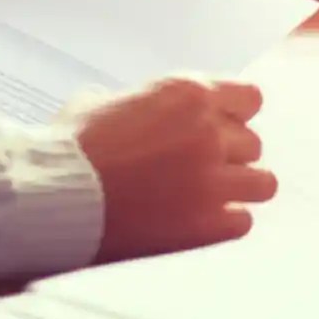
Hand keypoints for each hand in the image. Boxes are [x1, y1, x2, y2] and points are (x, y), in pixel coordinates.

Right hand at [63, 76, 275, 262]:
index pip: (250, 99)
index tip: (218, 128)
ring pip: (263, 183)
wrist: (55, 198)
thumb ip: (137, 101)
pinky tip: (198, 222)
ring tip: (208, 197)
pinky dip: (225, 222)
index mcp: (186, 93)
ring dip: (238, 188)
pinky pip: (243, 221)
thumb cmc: (67, 148)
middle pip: (252, 143)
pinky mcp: (207, 224)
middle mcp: (209, 132)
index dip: (234, 115)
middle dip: (228, 155)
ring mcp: (212, 180)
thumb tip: (136, 108)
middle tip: (197, 169)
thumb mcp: (99, 101)